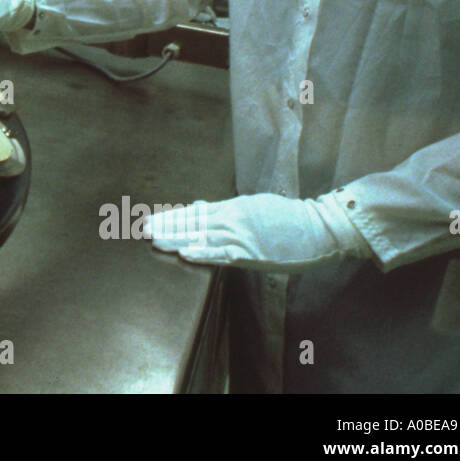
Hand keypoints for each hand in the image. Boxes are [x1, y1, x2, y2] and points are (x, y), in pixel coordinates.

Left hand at [147, 192, 369, 272]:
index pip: (195, 212)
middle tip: (143, 228)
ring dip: (176, 239)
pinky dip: (202, 253)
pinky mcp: (251, 253)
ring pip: (201, 237)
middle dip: (167, 226)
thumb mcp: (253, 206)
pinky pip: (222, 255)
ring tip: (154, 239)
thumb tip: (199, 205)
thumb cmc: (286, 218)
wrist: (317, 229)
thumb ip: (225, 208)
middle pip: (193, 223)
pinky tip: (184, 253)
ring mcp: (241, 236)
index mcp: (233, 207)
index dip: (172, 216)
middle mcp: (232, 219)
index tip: (152, 219)